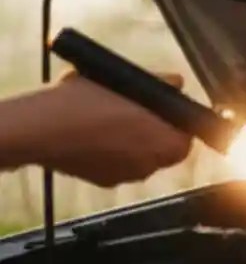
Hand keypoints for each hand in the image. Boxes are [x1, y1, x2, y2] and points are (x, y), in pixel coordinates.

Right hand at [20, 72, 193, 186]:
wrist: (40, 128)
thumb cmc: (83, 103)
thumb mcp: (126, 81)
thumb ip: (159, 83)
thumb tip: (176, 82)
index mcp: (167, 143)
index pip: (188, 135)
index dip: (177, 121)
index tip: (166, 110)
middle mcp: (152, 166)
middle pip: (167, 149)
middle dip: (157, 132)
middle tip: (140, 113)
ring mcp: (128, 177)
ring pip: (142, 158)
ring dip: (135, 143)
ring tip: (113, 120)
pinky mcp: (105, 182)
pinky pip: (119, 167)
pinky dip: (114, 154)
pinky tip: (96, 135)